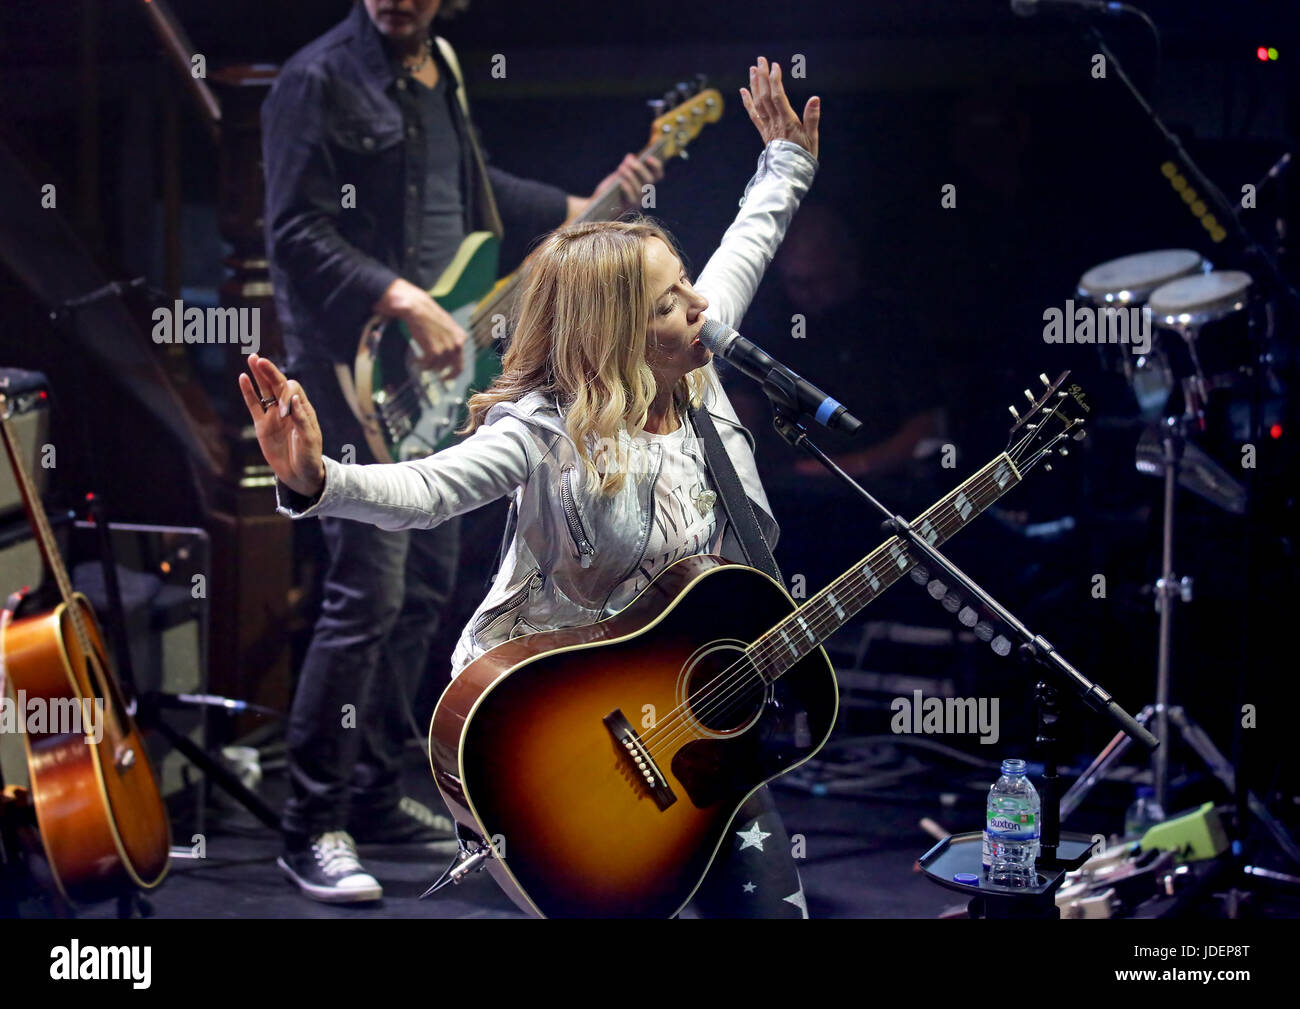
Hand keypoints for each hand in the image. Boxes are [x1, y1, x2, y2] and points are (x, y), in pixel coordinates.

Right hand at [238, 355, 325, 497]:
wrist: (300, 475)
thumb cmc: (309, 457)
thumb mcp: (309, 440)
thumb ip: (302, 420)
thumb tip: (293, 397)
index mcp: (303, 409)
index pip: (292, 391)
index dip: (286, 396)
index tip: (284, 413)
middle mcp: (288, 409)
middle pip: (277, 384)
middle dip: (269, 372)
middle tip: (258, 358)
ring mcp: (274, 416)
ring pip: (264, 391)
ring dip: (259, 376)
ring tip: (252, 359)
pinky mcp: (262, 425)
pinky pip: (253, 405)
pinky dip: (248, 392)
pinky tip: (243, 378)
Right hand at [374, 278, 466, 376]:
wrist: (417, 308)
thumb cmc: (429, 316)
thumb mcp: (446, 327)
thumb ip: (450, 340)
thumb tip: (450, 356)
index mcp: (461, 337)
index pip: (461, 360)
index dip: (454, 370)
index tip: (448, 374)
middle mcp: (457, 344)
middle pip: (456, 368)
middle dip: (448, 376)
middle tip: (442, 380)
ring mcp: (446, 348)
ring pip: (439, 367)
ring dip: (430, 367)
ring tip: (422, 363)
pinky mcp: (434, 351)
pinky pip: (429, 365)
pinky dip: (422, 365)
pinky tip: (416, 360)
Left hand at [568, 154, 663, 218]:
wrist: (599, 204)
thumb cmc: (611, 187)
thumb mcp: (618, 174)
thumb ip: (626, 165)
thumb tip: (630, 157)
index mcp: (645, 182)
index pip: (658, 174)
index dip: (656, 165)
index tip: (647, 157)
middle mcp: (644, 192)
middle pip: (649, 180)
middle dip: (639, 168)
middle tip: (628, 161)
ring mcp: (638, 200)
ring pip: (640, 188)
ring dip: (631, 176)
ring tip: (620, 168)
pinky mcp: (629, 207)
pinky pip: (632, 197)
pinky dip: (627, 188)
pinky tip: (620, 181)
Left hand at [739, 56, 819, 160]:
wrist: (789, 174)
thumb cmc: (803, 157)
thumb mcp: (812, 138)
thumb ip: (812, 118)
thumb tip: (815, 99)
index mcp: (787, 122)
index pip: (778, 97)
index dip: (775, 81)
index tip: (775, 66)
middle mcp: (774, 123)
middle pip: (765, 96)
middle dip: (762, 77)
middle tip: (761, 60)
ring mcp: (767, 127)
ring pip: (758, 103)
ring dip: (755, 85)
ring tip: (753, 69)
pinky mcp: (764, 132)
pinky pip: (754, 115)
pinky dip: (748, 102)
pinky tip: (744, 90)